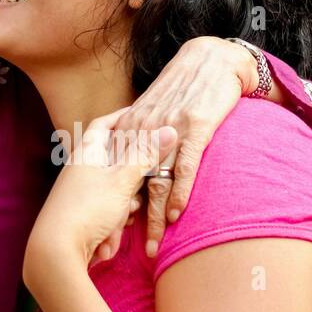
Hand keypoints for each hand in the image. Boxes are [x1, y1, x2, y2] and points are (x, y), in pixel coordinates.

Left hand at [24, 109, 176, 284]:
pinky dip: (114, 222)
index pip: (104, 125)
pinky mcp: (84, 213)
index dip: (121, 116)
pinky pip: (108, 211)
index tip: (140, 112)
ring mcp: (81, 191)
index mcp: (86, 152)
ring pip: (115, 190)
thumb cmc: (87, 209)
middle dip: (132, 177)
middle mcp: (81, 168)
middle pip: (115, 161)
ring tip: (122, 218)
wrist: (56, 250)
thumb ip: (145, 156)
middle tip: (142, 186)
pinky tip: (110, 238)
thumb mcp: (121, 181)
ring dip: (124, 207)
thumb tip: (170, 129)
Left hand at [113, 36, 257, 257]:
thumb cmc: (179, 90)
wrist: (210, 60)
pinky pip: (182, 165)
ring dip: (153, 216)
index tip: (100, 228)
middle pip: (127, 180)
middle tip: (116, 251)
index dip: (103, 196)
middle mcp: (140, 128)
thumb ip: (136, 144)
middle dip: (124, 218)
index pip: (107, 168)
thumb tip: (124, 175)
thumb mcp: (149, 117)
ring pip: (153, 179)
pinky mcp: (194, 128)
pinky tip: (177, 213)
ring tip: (152, 246)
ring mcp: (166, 128)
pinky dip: (178, 191)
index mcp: (125, 125)